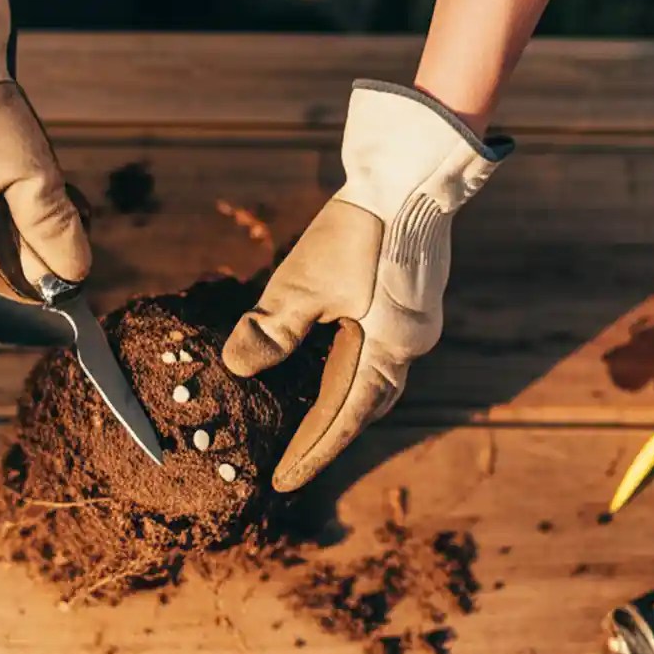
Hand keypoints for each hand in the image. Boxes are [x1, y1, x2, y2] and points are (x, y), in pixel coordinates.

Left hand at [222, 80, 513, 491]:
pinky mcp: (414, 299)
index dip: (311, 453)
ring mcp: (418, 322)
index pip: (343, 419)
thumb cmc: (361, 225)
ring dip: (344, 407)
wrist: (412, 169)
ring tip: (309, 426)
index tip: (282, 484)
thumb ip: (274, 329)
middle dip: (329, 437)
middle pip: (366, 407)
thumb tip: (236, 368)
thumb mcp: (305, 281)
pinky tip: (334, 364)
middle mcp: (411, 343)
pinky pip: (383, 354)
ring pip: (378, 382)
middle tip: (292, 460)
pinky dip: (354, 372)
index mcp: (389, 348)